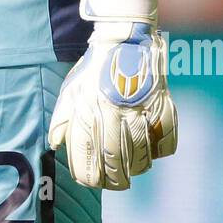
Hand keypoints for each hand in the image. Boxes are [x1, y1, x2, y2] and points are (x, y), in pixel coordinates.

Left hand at [48, 0, 177, 190]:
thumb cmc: (93, 68)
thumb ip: (62, 119)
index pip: (89, 156)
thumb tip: (56, 145)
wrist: (123, 39)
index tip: (89, 180)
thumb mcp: (71, 90)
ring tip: (132, 171)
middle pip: (117, 161)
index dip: (88, 175)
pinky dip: (161, 149)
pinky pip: (167, 137)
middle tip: (115, 184)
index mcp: (92, 110)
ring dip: (137, 168)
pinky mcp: (161, 104)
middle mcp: (116, 113)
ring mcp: (141, 110)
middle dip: (114, 180)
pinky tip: (153, 151)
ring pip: (143, 154)